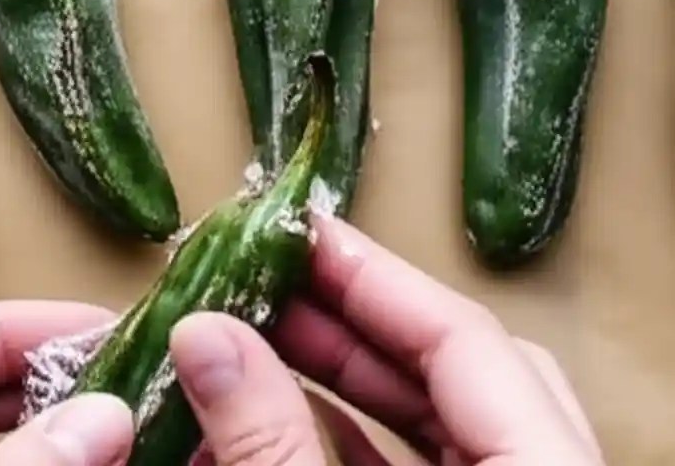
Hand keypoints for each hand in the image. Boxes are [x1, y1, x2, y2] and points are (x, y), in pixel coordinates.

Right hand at [167, 212, 604, 464]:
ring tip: (261, 345)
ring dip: (349, 378)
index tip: (298, 234)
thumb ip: (273, 441)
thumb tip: (208, 338)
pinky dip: (354, 439)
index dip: (374, 275)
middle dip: (355, 320)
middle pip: (462, 369)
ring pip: (442, 420)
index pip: (467, 337)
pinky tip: (282, 421)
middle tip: (270, 283)